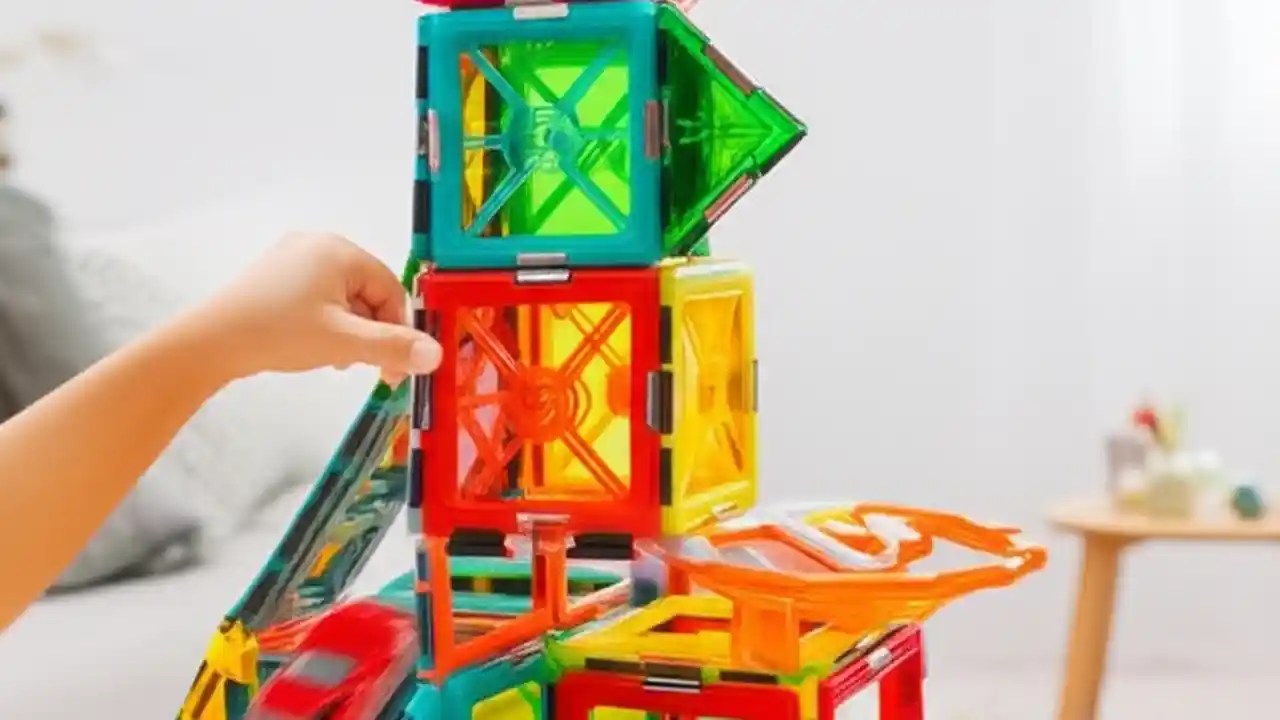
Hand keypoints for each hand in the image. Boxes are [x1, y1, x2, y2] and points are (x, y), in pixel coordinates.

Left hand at [198, 232, 440, 383]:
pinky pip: (319, 296)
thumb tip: (436, 354)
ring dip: (349, 331)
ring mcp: (293, 257)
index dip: (397, 329)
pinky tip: (313, 346)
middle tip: (360, 366)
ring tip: (332, 358)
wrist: (210, 343)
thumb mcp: (343, 343)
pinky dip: (326, 323)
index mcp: (338, 250)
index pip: (390, 288)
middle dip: (370, 331)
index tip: (392, 366)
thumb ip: (393, 347)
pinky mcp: (276, 275)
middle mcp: (318, 244)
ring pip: (344, 298)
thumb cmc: (278, 334)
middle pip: (368, 292)